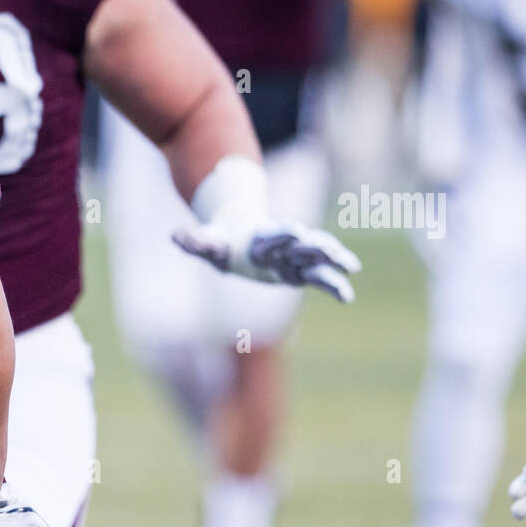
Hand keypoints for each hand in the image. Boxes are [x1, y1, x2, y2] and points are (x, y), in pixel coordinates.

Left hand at [172, 218, 361, 303]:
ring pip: (317, 258)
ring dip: (333, 261)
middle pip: (302, 243)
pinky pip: (319, 278)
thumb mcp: (206, 243)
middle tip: (331, 249)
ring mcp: (294, 258)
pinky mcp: (300, 272)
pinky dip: (332, 285)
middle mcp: (282, 246)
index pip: (274, 233)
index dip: (283, 233)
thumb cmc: (221, 242)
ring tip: (350, 268)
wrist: (238, 238)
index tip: (296, 230)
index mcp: (261, 237)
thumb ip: (194, 241)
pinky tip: (347, 296)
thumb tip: (175, 236)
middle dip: (316, 246)